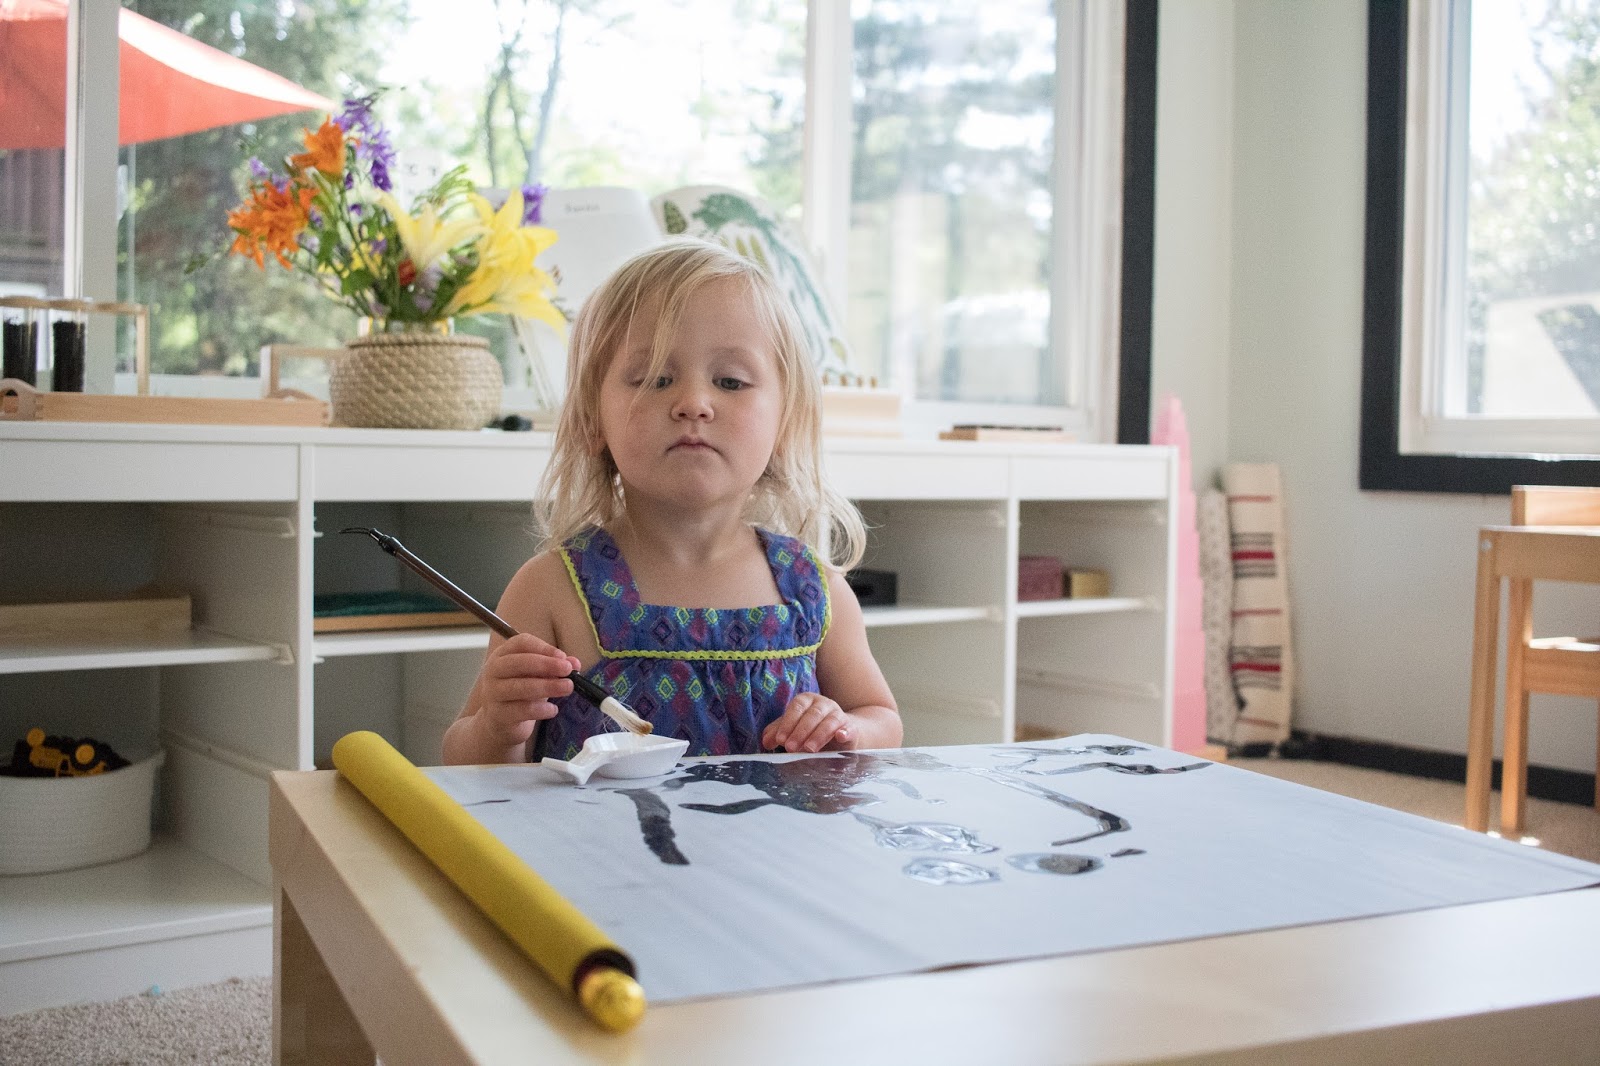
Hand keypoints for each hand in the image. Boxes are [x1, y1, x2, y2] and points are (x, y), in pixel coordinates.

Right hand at [476, 633, 578, 747]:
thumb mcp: (537, 676)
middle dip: (546, 665)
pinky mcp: (498, 715)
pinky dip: (540, 709)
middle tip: (568, 670)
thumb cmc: (520, 693)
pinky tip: (553, 710)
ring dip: (547, 686)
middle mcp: (493, 671)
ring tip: (568, 688)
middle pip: (518, 662)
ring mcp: (493, 693)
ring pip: (520, 687)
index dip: (543, 647)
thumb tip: (575, 663)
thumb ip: (555, 667)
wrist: (500, 723)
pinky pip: (521, 710)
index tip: (563, 656)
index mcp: (503, 655)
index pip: (521, 643)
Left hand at [763, 693, 853, 752]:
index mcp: (807, 700)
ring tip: (809, 749)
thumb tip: (766, 741)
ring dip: (818, 735)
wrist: (840, 734)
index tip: (780, 740)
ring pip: (829, 722)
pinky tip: (840, 737)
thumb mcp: (793, 729)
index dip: (788, 723)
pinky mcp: (851, 728)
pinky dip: (845, 732)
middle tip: (790, 748)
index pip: (796, 708)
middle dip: (800, 731)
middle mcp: (823, 704)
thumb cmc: (811, 730)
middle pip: (812, 714)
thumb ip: (778, 733)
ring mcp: (838, 715)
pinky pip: (848, 729)